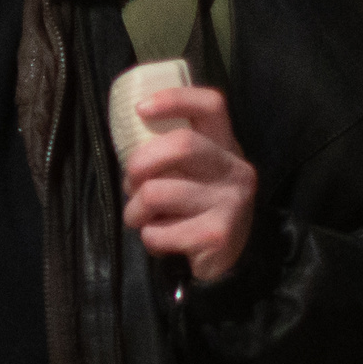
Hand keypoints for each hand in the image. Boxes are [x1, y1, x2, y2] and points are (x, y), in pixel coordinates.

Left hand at [118, 84, 257, 281]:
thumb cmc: (197, 211)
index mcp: (226, 146)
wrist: (226, 264)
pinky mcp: (218, 235)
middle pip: (182, 145)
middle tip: (129, 183)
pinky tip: (162, 242)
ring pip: (157, 193)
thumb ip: (172, 156)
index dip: (174, 99)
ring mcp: (230, 202)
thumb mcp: (194, 175)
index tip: (140, 108)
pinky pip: (159, 232)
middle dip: (140, 162)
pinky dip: (149, 239)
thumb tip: (128, 148)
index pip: (211, 105)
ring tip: (140, 219)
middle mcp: (235, 169)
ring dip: (134, 211)